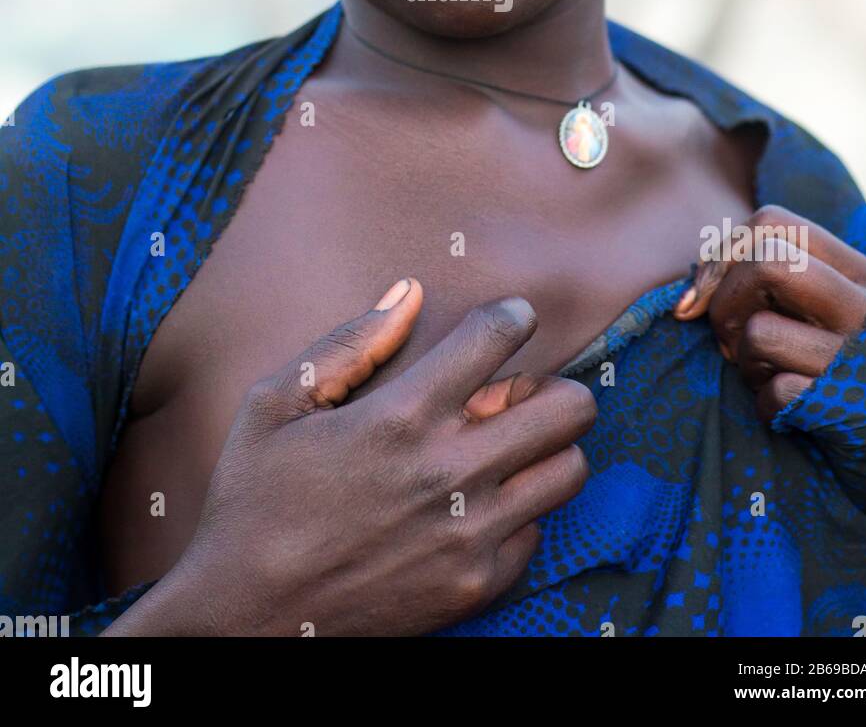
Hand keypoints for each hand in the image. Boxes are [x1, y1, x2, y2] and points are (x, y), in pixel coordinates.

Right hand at [110, 278, 595, 636]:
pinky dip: (519, 513)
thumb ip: (350, 343)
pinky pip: (538, 531)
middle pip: (571, 406)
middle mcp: (448, 472)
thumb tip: (409, 292)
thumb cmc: (254, 501)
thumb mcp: (276, 404)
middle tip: (521, 394)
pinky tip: (476, 507)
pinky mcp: (475, 585)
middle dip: (554, 386)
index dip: (513, 316)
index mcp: (401, 416)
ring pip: (570, 469)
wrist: (247, 620)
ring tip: (511, 448)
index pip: (497, 336)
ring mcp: (469, 534)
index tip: (510, 319)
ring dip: (548, 450)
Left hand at [673, 205, 865, 421]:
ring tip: (768, 373)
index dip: (722, 253)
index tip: (703, 294)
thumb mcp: (813, 308)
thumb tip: (689, 299)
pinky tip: (790, 408)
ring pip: (759, 332)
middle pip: (766, 264)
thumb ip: (763, 279)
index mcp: (860, 271)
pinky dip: (765, 404)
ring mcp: (859, 357)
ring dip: (743, 360)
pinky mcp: (847, 406)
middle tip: (728, 338)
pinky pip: (772, 392)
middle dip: (724, 304)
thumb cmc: (832, 366)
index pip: (772, 221)